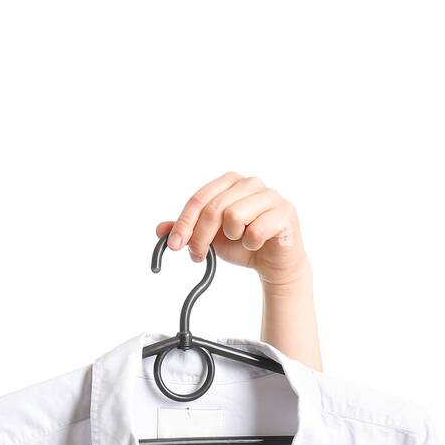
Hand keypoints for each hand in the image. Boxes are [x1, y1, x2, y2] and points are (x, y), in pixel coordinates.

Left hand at [156, 172, 309, 288]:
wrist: (273, 263)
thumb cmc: (241, 244)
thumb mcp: (209, 238)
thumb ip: (187, 230)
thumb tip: (160, 229)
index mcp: (230, 182)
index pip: (199, 199)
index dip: (183, 223)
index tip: (173, 245)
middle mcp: (251, 182)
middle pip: (213, 208)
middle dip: (200, 237)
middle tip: (197, 256)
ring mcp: (271, 195)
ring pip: (234, 216)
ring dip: (231, 237)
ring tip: (238, 240)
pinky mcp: (285, 213)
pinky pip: (256, 231)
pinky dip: (251, 243)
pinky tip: (256, 244)